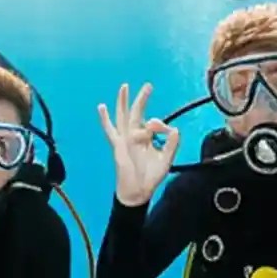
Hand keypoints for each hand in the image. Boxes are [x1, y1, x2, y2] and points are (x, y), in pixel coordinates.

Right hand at [97, 83, 179, 206]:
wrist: (138, 191)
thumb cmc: (150, 176)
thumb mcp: (167, 159)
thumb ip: (172, 144)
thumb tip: (175, 128)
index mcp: (147, 138)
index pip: (153, 123)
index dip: (161, 125)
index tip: (168, 131)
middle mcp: (135, 136)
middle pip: (137, 113)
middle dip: (142, 99)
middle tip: (148, 86)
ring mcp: (125, 140)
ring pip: (123, 117)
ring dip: (123, 102)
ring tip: (124, 87)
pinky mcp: (118, 146)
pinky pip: (110, 130)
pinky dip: (105, 119)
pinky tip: (101, 107)